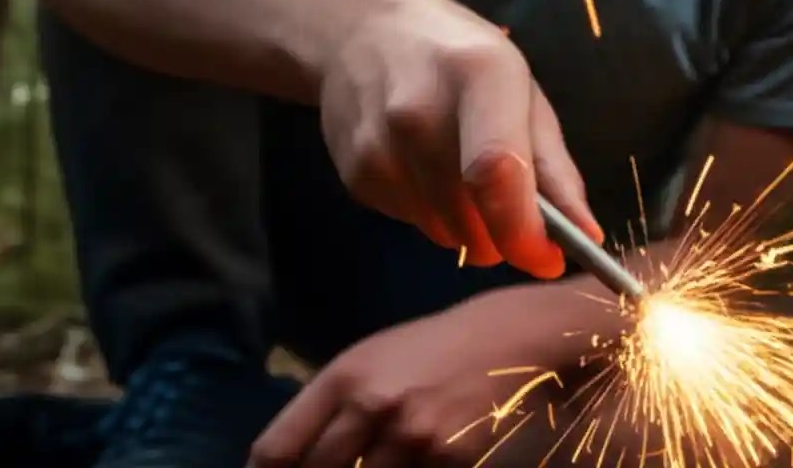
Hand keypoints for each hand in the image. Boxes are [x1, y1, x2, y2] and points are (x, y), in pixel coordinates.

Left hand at [249, 284, 595, 467]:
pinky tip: (418, 460)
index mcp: (344, 377)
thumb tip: (289, 462)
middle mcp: (372, 406)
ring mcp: (413, 437)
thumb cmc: (438, 349)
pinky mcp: (451, 461)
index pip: (276, 451)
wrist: (516, 338)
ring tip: (386, 459)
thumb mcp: (377, 360)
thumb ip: (333, 407)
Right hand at [318, 0, 602, 277]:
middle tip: (514, 210)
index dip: (525, 231)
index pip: (496, 171)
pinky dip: (432, 213)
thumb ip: (554, 168)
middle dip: (505, 236)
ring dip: (468, 225)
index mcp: (479, 75)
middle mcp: (419, 111)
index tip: (549, 260)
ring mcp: (378, 145)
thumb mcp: (521, 91)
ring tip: (461, 169)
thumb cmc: (460, 62)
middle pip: (472, 217)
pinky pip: (413, 224)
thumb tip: (587, 236)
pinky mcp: (355, 174)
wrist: (361, 31)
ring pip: (445, 233)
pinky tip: (424, 167)